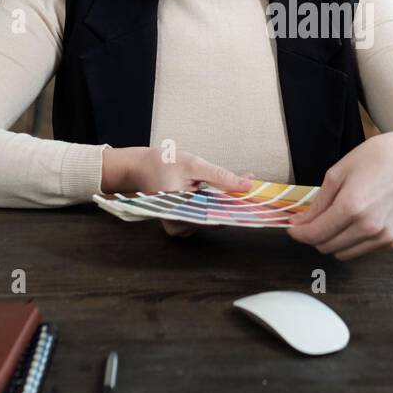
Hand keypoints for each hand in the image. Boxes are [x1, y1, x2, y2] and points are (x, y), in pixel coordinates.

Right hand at [101, 147, 251, 236]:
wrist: (140, 167)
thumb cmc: (163, 164)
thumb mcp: (194, 165)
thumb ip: (221, 177)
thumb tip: (247, 185)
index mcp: (179, 213)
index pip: (217, 216)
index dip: (237, 206)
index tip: (253, 196)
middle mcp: (178, 226)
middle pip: (216, 219)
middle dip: (232, 201)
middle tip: (245, 183)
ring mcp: (179, 228)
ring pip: (212, 219)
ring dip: (223, 203)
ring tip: (227, 187)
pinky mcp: (180, 225)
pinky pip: (204, 219)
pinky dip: (213, 206)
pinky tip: (214, 193)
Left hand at [287, 128, 392, 260]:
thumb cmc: (375, 160)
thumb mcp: (338, 173)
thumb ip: (317, 203)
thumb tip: (299, 223)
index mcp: (352, 207)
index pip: (314, 234)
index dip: (298, 233)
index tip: (293, 227)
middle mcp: (368, 227)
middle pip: (326, 247)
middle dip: (314, 236)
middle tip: (313, 220)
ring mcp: (382, 237)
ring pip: (342, 254)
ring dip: (333, 241)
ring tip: (337, 219)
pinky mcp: (392, 242)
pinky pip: (361, 250)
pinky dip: (352, 241)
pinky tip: (357, 221)